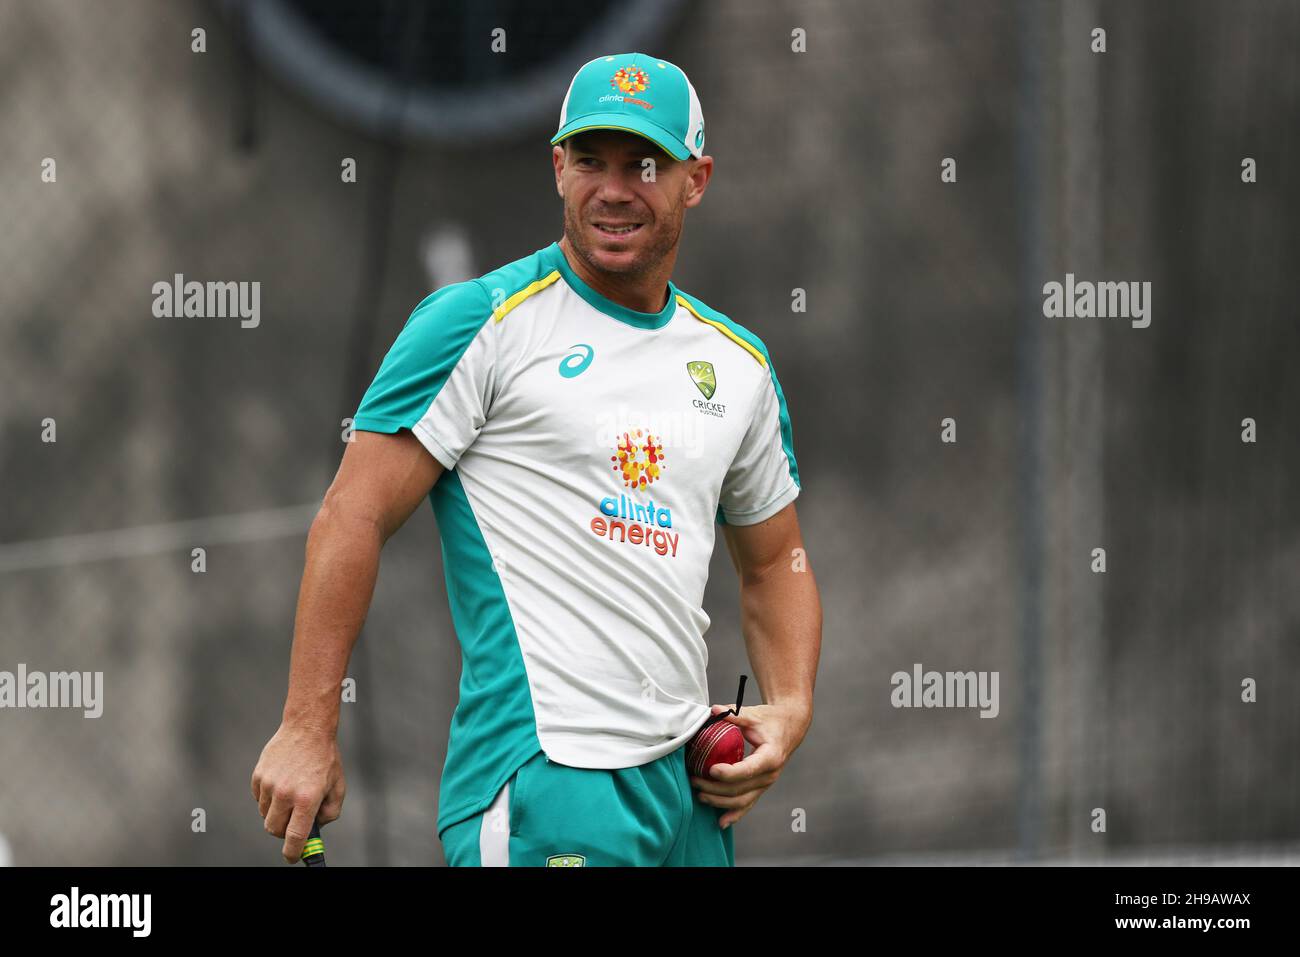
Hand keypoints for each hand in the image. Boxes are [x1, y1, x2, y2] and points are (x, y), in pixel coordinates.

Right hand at [251, 723, 345, 863]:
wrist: (307, 728)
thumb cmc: (325, 758)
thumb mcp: (338, 786)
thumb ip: (330, 812)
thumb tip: (316, 829)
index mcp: (307, 798)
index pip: (295, 837)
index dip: (292, 853)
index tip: (292, 858)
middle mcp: (286, 793)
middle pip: (274, 830)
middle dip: (283, 833)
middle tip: (293, 824)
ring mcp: (269, 784)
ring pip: (266, 815)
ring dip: (277, 814)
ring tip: (291, 795)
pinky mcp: (258, 776)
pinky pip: (259, 799)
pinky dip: (269, 799)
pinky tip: (282, 783)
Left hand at [688, 699, 810, 828]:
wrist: (790, 728)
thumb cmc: (770, 719)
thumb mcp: (753, 714)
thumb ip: (733, 714)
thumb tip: (712, 711)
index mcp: (770, 756)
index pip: (748, 770)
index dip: (729, 773)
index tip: (710, 770)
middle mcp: (770, 774)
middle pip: (740, 789)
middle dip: (715, 788)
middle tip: (694, 780)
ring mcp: (766, 784)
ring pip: (742, 801)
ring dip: (719, 801)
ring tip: (699, 795)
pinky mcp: (761, 788)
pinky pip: (747, 804)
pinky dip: (734, 814)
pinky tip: (721, 823)